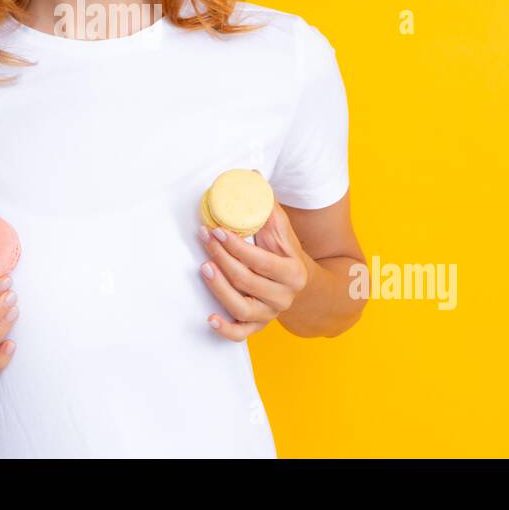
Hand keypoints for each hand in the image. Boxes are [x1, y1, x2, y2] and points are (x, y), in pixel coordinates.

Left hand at [197, 201, 311, 340]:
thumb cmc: (286, 255)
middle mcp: (283, 296)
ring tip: (205, 268)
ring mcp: (270, 313)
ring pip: (242, 307)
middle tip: (205, 240)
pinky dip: (226, 329)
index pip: (260, 260)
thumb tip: (251, 175)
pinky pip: (241, 334)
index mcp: (292, 272)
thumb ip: (267, 207)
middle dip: (223, 258)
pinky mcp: (258, 325)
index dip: (236, 246)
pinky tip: (210, 318)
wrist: (304, 287)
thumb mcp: (282, 232)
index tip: (217, 230)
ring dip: (220, 289)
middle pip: (247, 281)